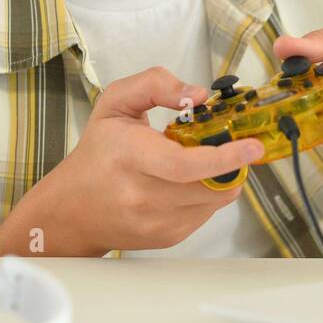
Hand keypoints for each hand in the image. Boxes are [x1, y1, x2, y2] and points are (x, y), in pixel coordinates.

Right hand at [0, 67, 263, 255]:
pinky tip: (184, 183)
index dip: (224, 157)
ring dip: (220, 178)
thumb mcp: (115, 103)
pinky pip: (207, 213)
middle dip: (230, 162)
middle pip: (209, 184)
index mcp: (130, 157)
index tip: (252, 147)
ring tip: (195, 162)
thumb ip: (156, 85)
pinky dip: (206, 194)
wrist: (70, 211)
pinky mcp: (168, 237)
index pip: (184, 165)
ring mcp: (156, 222)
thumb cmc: (97, 154)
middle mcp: (142, 195)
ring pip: (215, 200)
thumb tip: (198, 95)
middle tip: (228, 143)